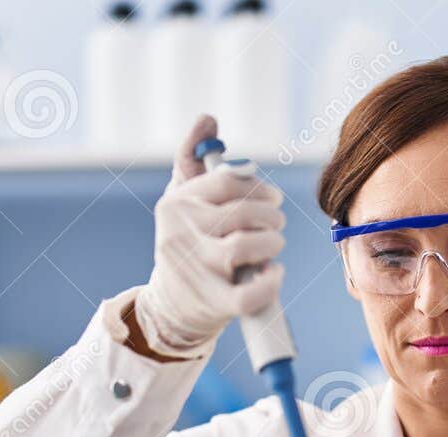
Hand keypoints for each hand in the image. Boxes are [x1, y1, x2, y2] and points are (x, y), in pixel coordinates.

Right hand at [133, 114, 286, 355]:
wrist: (171, 307)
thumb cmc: (186, 244)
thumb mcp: (182, 200)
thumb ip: (193, 157)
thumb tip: (207, 118)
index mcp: (176, 204)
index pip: (227, 182)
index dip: (258, 188)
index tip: (270, 199)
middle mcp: (180, 234)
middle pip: (242, 211)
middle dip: (271, 216)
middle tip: (276, 224)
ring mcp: (196, 270)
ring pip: (247, 245)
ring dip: (272, 242)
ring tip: (273, 245)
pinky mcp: (213, 303)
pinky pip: (251, 292)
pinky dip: (271, 281)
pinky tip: (274, 272)